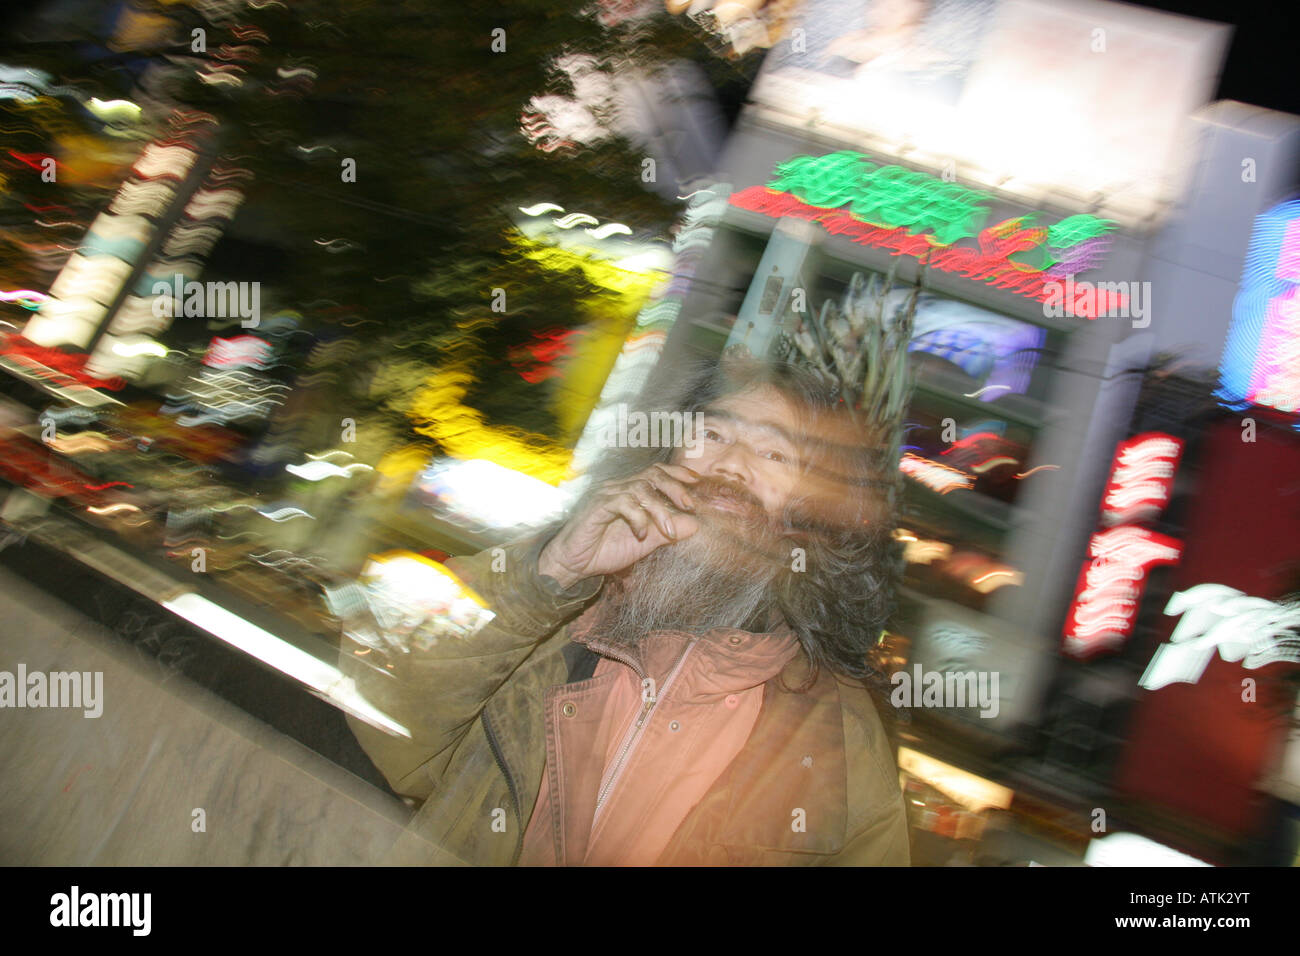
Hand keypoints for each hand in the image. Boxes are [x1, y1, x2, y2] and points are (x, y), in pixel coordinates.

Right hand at [538, 463, 701, 588]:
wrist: (574, 565)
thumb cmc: (606, 550)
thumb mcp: (645, 542)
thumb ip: (667, 532)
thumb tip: (696, 525)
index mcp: (630, 491)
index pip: (657, 472)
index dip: (677, 473)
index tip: (696, 480)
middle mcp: (618, 487)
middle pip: (652, 474)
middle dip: (675, 488)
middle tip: (690, 506)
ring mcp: (607, 494)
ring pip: (640, 489)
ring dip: (659, 510)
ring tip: (669, 531)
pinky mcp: (597, 506)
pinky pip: (622, 502)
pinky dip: (637, 517)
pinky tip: (641, 534)